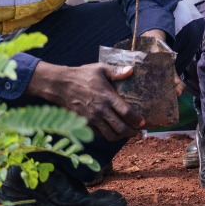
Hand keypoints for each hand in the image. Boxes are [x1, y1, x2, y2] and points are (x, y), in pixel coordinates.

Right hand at [30, 62, 144, 141]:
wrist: (61, 85)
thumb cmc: (82, 75)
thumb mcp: (100, 69)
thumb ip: (116, 71)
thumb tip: (131, 70)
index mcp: (107, 97)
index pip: (127, 112)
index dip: (137, 119)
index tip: (143, 121)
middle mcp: (101, 110)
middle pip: (121, 128)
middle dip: (132, 132)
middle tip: (137, 130)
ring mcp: (92, 119)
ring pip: (110, 135)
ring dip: (120, 136)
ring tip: (126, 132)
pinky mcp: (85, 123)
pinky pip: (99, 134)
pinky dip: (108, 135)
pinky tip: (112, 130)